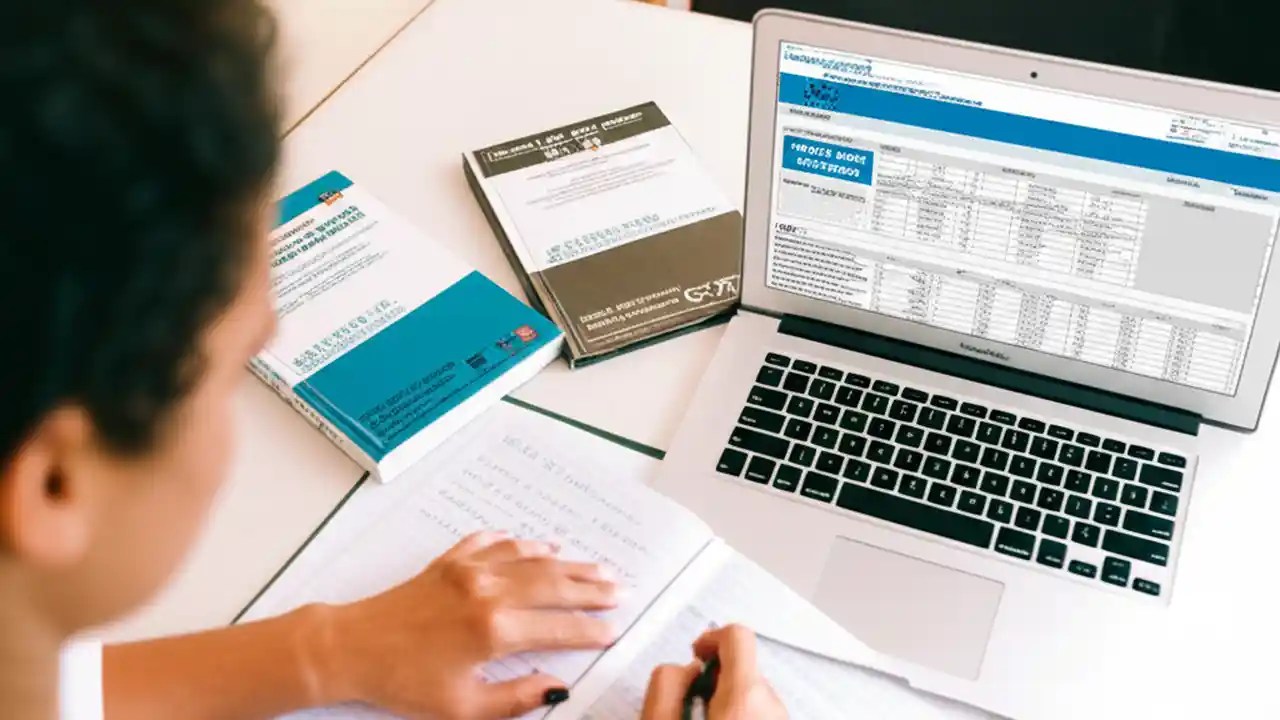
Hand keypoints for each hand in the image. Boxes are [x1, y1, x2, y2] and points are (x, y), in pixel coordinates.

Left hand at [314, 531, 618, 718]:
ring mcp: (468, 571)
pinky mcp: (449, 562)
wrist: (350, 647)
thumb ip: (516, 697)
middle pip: (554, 583)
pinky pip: (493, 542)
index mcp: (494, 630)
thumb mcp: (463, 707)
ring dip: (566, 562)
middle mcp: (486, 592)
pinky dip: (519, 542)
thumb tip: (554, 688)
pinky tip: (535, 544)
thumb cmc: (401, 681)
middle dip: (591, 587)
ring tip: (592, 566)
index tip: (611, 630)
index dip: (590, 630)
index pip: (559, 627)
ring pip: (530, 558)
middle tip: (618, 588)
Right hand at [640, 625, 786, 719]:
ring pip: (751, 692)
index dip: (711, 638)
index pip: (737, 636)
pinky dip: (741, 715)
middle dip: (715, 678)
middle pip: (743, 666)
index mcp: (743, 696)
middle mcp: (771, 705)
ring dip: (727, 701)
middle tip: (692, 705)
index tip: (697, 653)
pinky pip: (760, 710)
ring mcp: (781, 718)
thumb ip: (666, 685)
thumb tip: (680, 668)